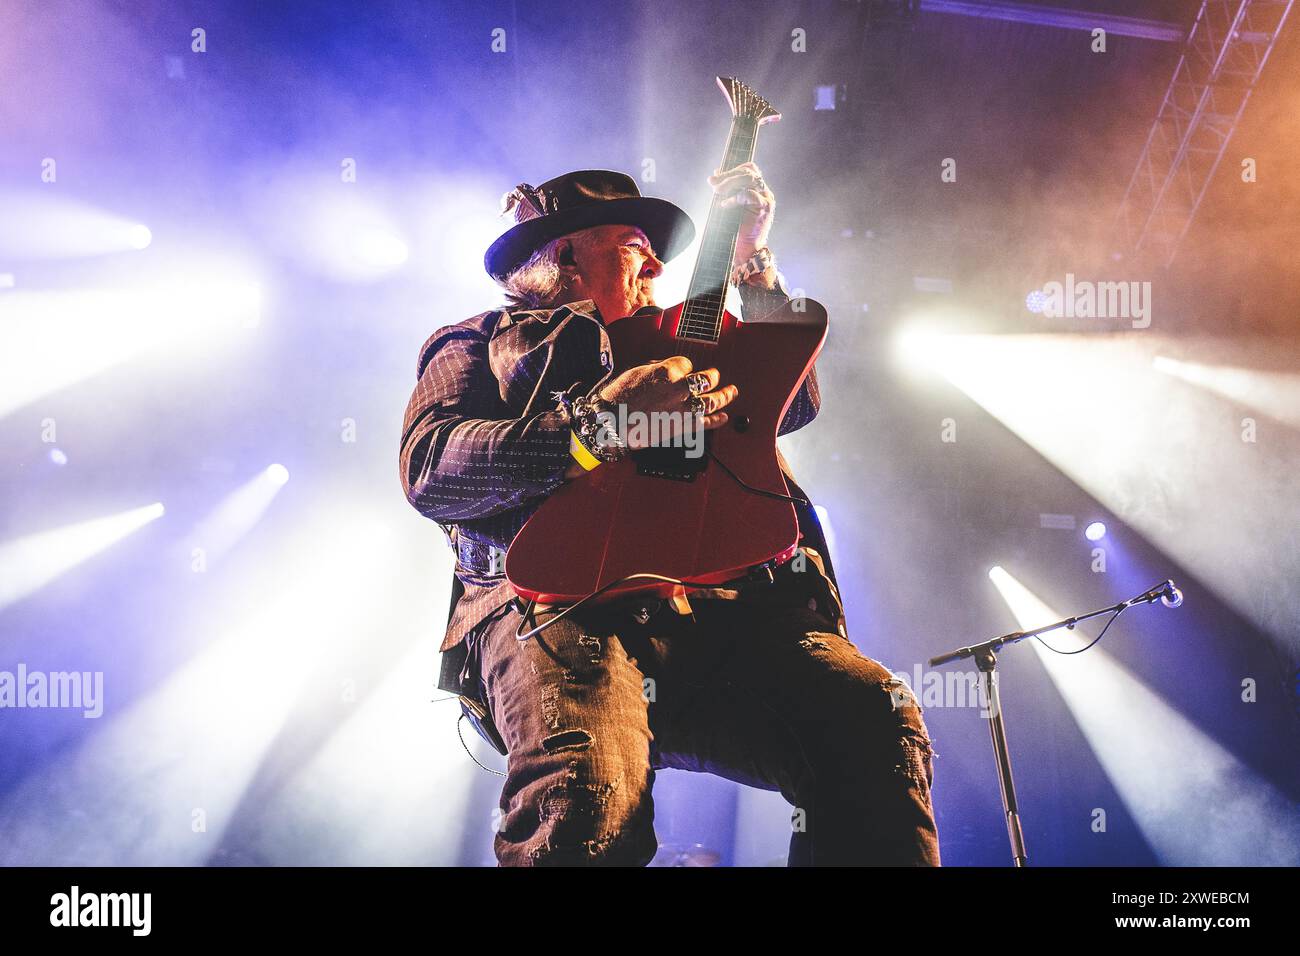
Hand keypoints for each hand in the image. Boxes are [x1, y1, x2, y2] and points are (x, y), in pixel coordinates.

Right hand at [596, 356, 738, 449]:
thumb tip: (667, 367)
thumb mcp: (636, 372)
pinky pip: (705, 423)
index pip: (686, 363)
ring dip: (724, 395)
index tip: (684, 371)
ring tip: (732, 392)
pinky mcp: (681, 427)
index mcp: (666, 372)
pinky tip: (724, 417)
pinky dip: (716, 420)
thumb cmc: (619, 398)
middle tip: (715, 376)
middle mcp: (678, 389)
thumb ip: (656, 368)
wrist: (612, 423)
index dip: (685, 367)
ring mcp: (682, 409)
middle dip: (711, 377)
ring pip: (711, 400)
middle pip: (705, 379)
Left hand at [708, 161, 774, 261]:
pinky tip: (724, 205)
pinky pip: (748, 195)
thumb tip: (715, 175)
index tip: (715, 176)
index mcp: (758, 190)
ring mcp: (766, 199)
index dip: (732, 169)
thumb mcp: (729, 205)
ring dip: (730, 183)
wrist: (746, 251)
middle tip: (712, 182)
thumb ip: (726, 190)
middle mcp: (764, 192)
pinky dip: (734, 198)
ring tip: (717, 191)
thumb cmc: (737, 230)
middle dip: (728, 175)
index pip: (749, 169)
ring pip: (749, 179)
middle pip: (749, 171)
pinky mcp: (765, 208)